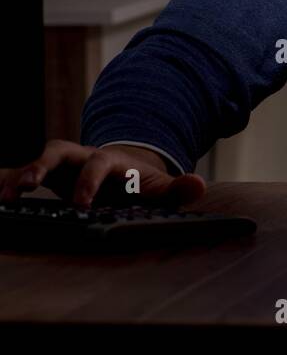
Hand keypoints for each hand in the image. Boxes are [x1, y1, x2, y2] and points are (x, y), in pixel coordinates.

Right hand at [0, 140, 205, 210]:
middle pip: (58, 150)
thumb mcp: (159, 187)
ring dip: (20, 175)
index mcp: (108, 160)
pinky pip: (24, 175)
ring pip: (37, 161)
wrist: (124, 171)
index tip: (81, 204)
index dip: (89, 181)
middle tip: (28, 185)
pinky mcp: (48, 177)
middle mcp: (81, 158)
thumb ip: (178, 189)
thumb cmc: (139, 182)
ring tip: (5, 195)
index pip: (97, 164)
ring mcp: (62, 166)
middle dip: (42, 165)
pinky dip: (9, 182)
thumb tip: (199, 186)